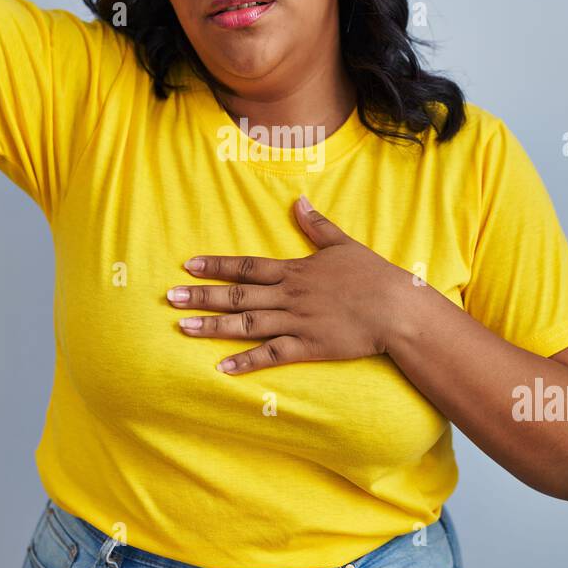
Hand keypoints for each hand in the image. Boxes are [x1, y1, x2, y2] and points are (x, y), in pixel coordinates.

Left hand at [166, 196, 411, 373]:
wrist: (397, 309)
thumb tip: (298, 201)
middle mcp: (289, 295)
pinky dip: (246, 361)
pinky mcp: (309, 347)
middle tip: (170, 297)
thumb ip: (317, 225)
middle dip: (202, 295)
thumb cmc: (373, 276)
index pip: (246, 267)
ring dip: (213, 326)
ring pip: (247, 324)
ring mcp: (297, 322)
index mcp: (295, 271)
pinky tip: (222, 367)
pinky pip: (272, 355)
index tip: (188, 265)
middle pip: (237, 295)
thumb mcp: (343, 244)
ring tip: (183, 327)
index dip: (216, 266)